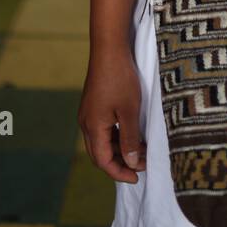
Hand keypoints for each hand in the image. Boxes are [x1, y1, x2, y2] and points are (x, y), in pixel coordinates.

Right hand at [78, 48, 147, 183]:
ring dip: (118, 149)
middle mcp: (85, 123)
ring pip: (101, 142)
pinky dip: (115, 136)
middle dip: (119, 164)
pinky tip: (131, 134)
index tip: (137, 177)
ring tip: (140, 151)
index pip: (103, 162)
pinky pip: (102, 129)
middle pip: (99, 154)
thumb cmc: (120, 78)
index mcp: (92, 128)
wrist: (108, 48)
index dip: (120, 173)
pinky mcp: (93, 105)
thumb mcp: (130, 111)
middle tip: (141, 167)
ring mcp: (88, 113)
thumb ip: (130, 139)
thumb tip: (131, 163)